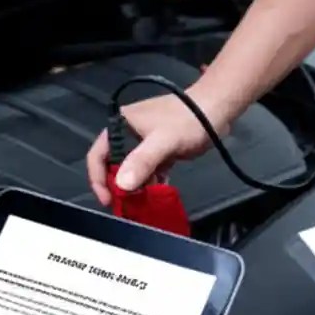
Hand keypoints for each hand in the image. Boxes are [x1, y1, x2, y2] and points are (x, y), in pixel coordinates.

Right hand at [86, 83, 236, 204]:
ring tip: (143, 203)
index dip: (98, 179)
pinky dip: (151, 183)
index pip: (97, 155)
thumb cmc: (189, 120)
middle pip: (113, 165)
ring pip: (132, 170)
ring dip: (136, 188)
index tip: (108, 200)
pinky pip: (149, 171)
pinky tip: (157, 194)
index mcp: (120, 125)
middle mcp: (128, 133)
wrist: (217, 109)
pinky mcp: (160, 151)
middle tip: (127, 205)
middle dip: (119, 186)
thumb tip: (122, 185)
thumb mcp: (164, 140)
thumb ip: (142, 161)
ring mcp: (145, 143)